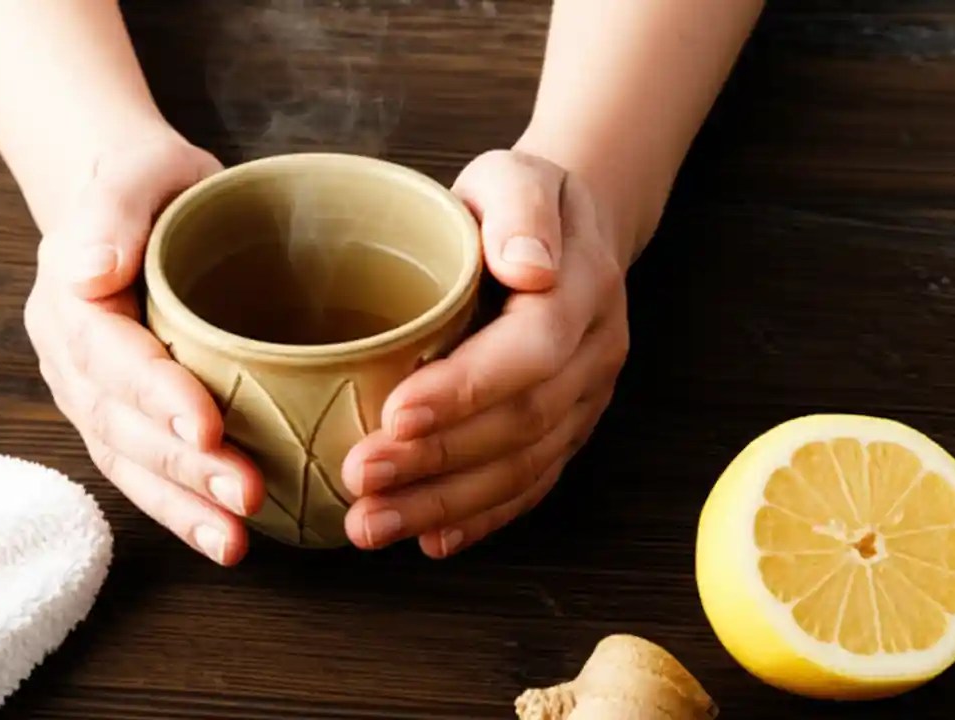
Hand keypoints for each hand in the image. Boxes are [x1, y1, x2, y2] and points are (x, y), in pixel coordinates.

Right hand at [24, 132, 265, 565]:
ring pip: (129, 462)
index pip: (110, 354)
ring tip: (234, 539)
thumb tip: (89, 272)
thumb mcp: (137, 169)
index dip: (156, 394)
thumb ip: (112, 208)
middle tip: (244, 493)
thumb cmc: (151, 184)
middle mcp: (71, 358)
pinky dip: (182, 509)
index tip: (208, 425)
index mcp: (71, 300)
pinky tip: (226, 538)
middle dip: (181, 465)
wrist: (138, 204)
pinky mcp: (122, 420)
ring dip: (181, 505)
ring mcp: (92, 396)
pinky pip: (145, 472)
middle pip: (120, 422)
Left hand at [340, 149, 631, 557]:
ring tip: (371, 524)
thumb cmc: (516, 202)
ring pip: (523, 468)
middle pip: (524, 423)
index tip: (396, 414)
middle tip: (360, 477)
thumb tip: (530, 265)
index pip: (532, 349)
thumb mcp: (513, 173)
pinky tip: (429, 540)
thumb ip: (518, 208)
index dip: (468, 389)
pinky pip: (530, 485)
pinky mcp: (566, 430)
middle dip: (439, 460)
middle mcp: (594, 354)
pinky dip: (480, 518)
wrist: (567, 231)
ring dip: (445, 504)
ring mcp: (585, 401)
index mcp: (583, 287)